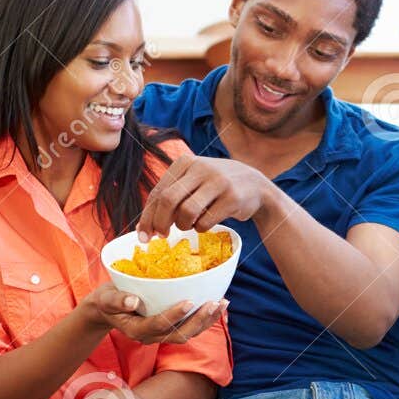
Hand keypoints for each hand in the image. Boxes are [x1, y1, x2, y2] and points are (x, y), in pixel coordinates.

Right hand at [80, 283, 226, 344]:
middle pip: (179, 334)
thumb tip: (133, 300)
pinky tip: (219, 304)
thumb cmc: (108, 301)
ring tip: (222, 303)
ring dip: (207, 320)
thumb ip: (117, 301)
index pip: (159, 325)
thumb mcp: (106, 299)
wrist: (108, 310)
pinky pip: (191, 328)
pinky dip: (206, 318)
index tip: (189, 301)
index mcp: (137, 330)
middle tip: (213, 302)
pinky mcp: (170, 329)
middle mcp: (153, 337)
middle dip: (198, 320)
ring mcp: (162, 335)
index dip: (174, 315)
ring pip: (189, 333)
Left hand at [138, 152, 271, 236]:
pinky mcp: (232, 197)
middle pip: (167, 200)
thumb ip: (170, 198)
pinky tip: (206, 223)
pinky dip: (201, 228)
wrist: (256, 186)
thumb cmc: (215, 187)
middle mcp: (201, 168)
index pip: (158, 192)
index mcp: (185, 162)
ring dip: (183, 226)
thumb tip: (143, 227)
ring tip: (189, 225)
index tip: (142, 235)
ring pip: (186, 212)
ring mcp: (218, 181)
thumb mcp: (193, 182)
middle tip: (161, 236)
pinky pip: (206, 222)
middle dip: (160, 223)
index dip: (147, 216)